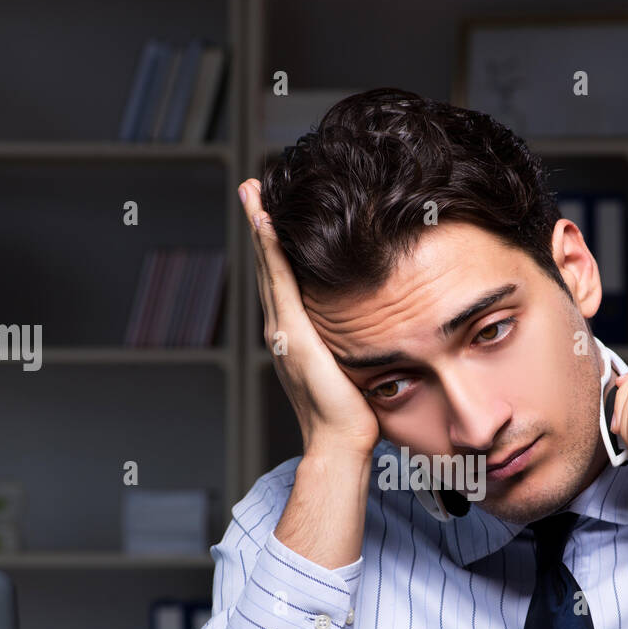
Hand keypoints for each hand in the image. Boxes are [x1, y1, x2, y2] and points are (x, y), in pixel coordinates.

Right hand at [238, 179, 380, 458]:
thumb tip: (376, 324)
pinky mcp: (292, 335)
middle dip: (259, 225)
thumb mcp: (352, 364)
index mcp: (295, 334)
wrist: (340, 441)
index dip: (275, 245)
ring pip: (268, 268)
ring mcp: (283, 331)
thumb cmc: (352, 413)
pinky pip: (280, 283)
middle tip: (251, 187)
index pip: (283, 279)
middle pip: (268, 266)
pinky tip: (267, 223)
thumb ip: (352, 340)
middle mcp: (281, 328)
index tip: (271, 212)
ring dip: (260, 228)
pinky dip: (271, 252)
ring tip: (252, 192)